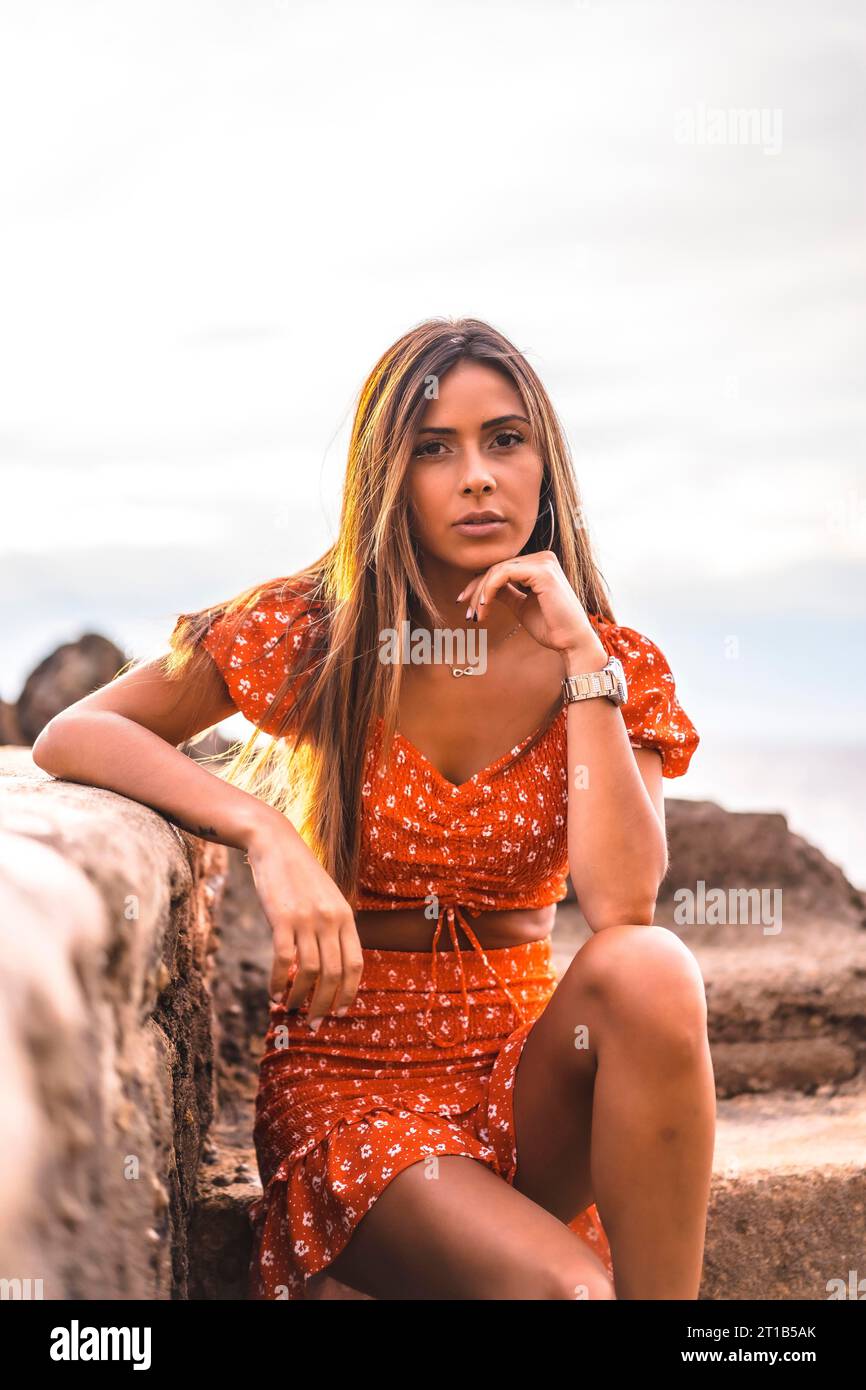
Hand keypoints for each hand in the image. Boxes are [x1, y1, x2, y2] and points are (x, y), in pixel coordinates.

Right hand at [244, 817, 363, 1027]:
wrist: (275, 844)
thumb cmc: (299, 876)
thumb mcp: (326, 898)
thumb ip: (332, 926)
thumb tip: (329, 966)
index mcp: (345, 916)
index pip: (355, 964)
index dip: (349, 992)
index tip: (340, 1012)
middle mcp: (330, 920)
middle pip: (333, 974)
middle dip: (324, 1005)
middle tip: (314, 1024)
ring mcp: (307, 919)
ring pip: (308, 972)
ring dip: (300, 997)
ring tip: (290, 1009)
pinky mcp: (282, 919)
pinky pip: (283, 961)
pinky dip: (278, 982)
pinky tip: (273, 993)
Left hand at [457, 550, 597, 655]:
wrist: (571, 641)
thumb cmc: (550, 627)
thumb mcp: (521, 606)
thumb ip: (506, 593)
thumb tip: (484, 588)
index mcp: (539, 564)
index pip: (502, 568)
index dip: (479, 585)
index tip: (465, 603)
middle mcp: (543, 558)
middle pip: (497, 568)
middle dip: (477, 590)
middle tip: (468, 613)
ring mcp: (543, 562)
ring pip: (497, 570)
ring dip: (481, 593)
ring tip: (475, 615)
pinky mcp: (542, 571)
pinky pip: (504, 574)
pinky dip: (489, 589)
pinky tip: (485, 606)